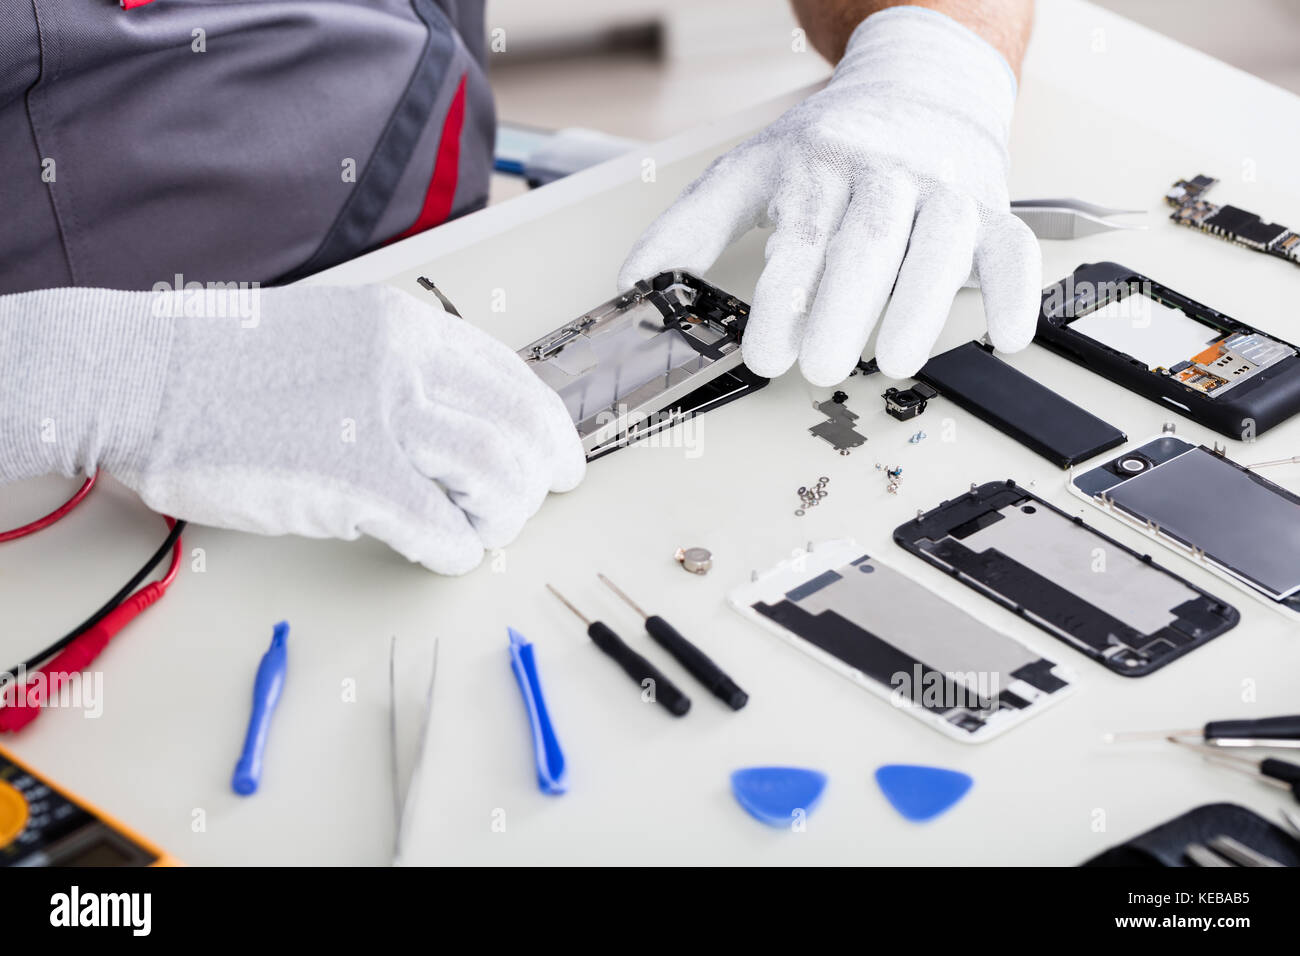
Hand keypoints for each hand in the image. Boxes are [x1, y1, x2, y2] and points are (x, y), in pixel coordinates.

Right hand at [0, 284, 584, 573]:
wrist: (138, 378)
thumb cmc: (219, 365)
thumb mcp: (331, 338)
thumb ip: (395, 372)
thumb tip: (449, 426)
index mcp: (405, 328)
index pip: (512, 379)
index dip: (549, 429)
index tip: (560, 461)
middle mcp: (408, 365)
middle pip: (518, 431)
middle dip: (540, 480)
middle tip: (534, 506)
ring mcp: (383, 419)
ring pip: (496, 478)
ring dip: (502, 518)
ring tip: (478, 532)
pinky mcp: (354, 479)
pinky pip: (441, 527)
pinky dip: (457, 550)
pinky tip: (444, 555)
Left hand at [619, 6, 1040, 383]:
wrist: (917, 82)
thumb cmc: (827, 144)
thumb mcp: (749, 173)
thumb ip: (690, 230)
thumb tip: (635, 287)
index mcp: (815, 169)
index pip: (798, 240)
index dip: (782, 300)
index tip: (765, 354)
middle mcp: (882, 174)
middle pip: (868, 241)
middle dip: (845, 308)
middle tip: (823, 368)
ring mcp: (941, 189)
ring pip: (941, 242)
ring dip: (923, 303)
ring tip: (897, 360)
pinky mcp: (989, 206)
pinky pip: (1011, 246)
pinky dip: (1015, 291)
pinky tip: (1005, 337)